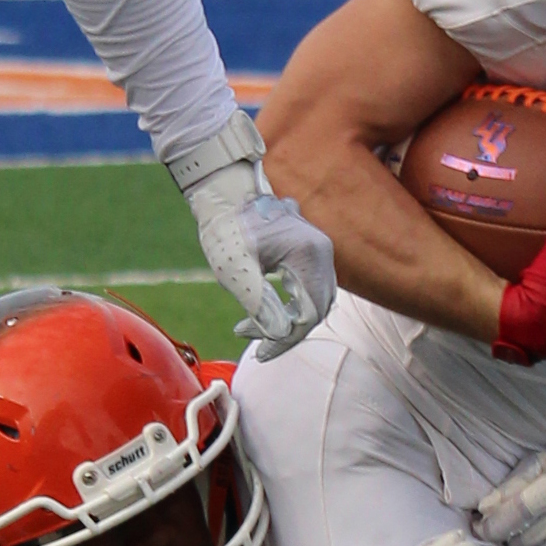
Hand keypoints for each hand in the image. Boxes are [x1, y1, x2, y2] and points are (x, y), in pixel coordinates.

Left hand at [176, 115, 337, 358]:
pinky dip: (293, 303)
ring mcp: (319, 247)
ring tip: (256, 329)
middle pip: (318, 307)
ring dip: (291, 318)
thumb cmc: (226, 228)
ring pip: (316, 297)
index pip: (310, 312)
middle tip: (258, 345)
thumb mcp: (236, 271)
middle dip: (288, 331)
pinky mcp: (310, 248)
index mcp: (309, 253)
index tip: (260, 352)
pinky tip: (265, 309)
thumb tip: (280, 334)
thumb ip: (260, 304)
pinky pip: (311, 285)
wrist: (223, 193)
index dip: (286, 339)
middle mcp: (322, 249)